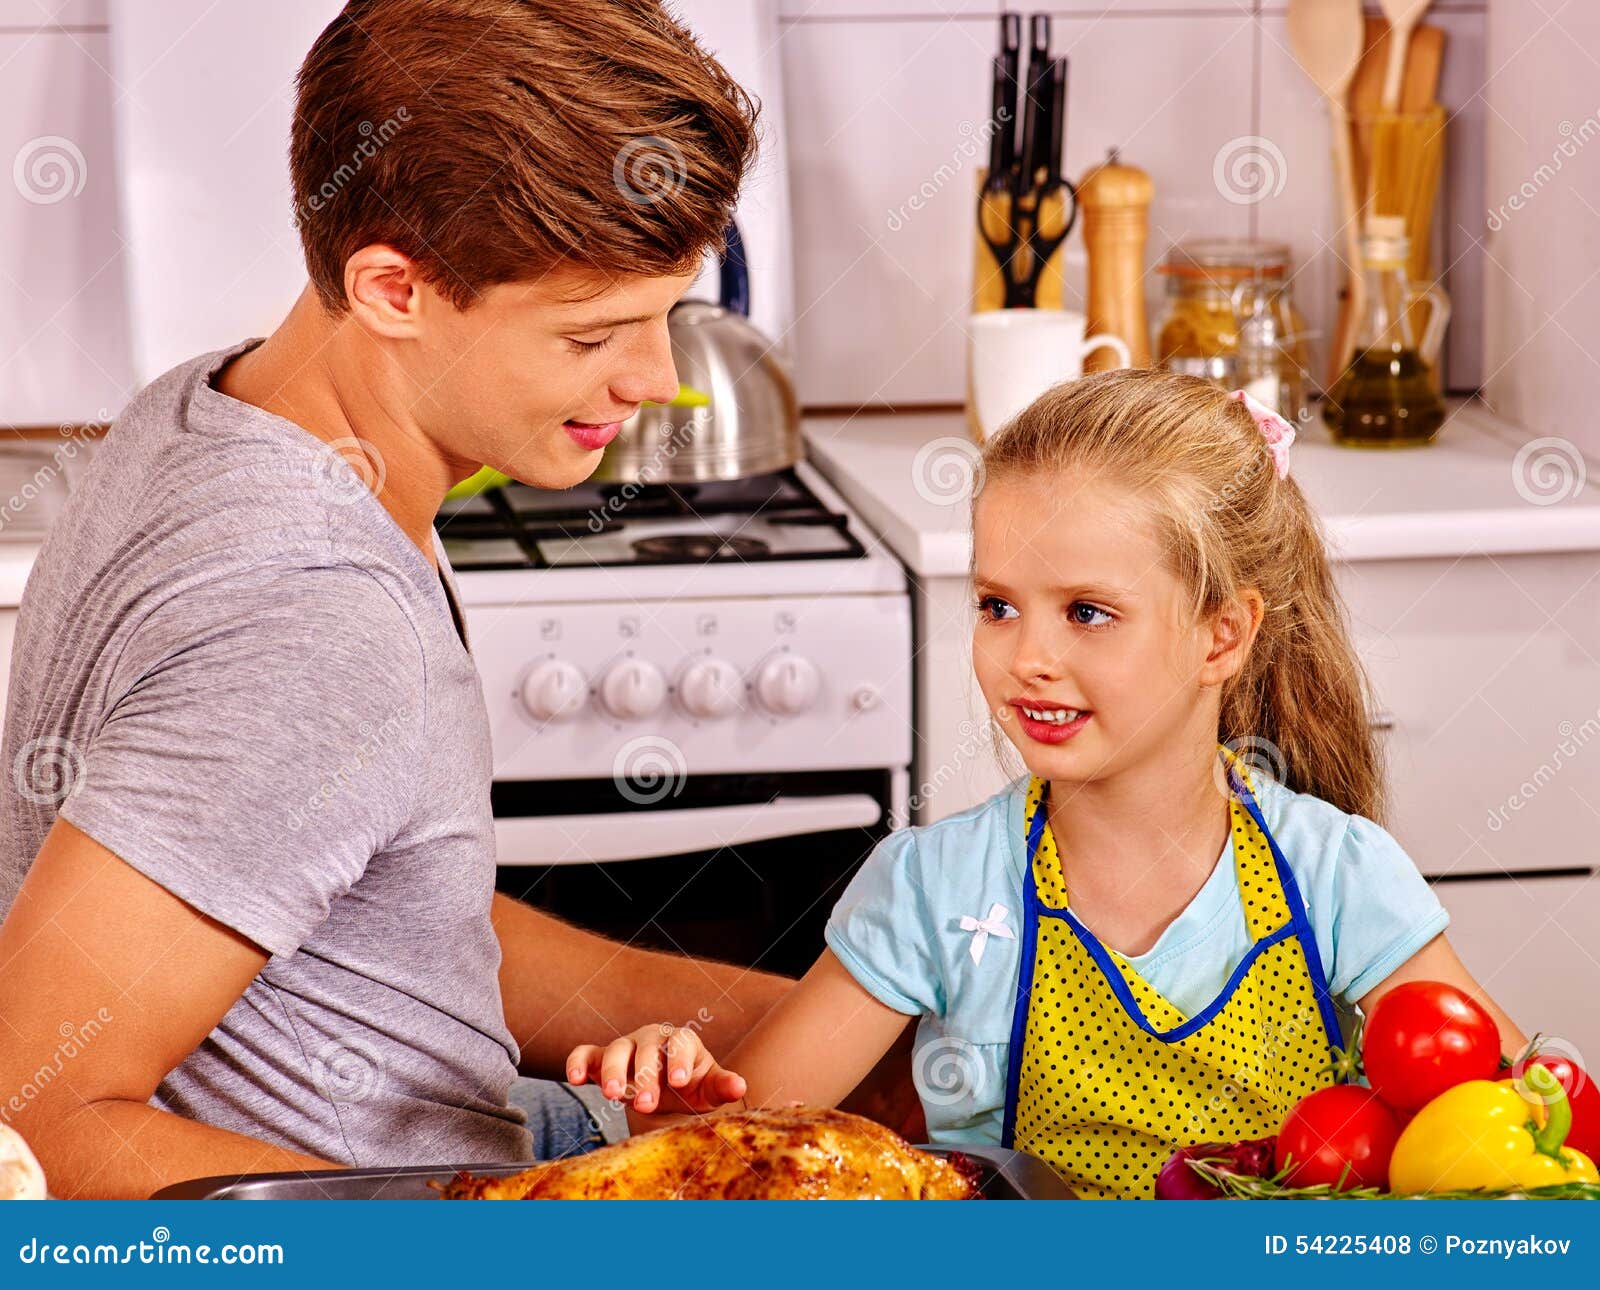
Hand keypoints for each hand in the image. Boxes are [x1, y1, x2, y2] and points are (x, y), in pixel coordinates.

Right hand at [566, 1023, 746, 1113]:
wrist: (666, 1087)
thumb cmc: (691, 1085)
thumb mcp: (708, 1088)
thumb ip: (722, 1085)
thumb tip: (740, 1087)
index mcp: (681, 1042)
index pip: (681, 1043)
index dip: (679, 1060)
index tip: (678, 1082)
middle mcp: (652, 1039)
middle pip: (646, 1048)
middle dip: (646, 1075)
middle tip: (646, 1104)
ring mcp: (626, 1047)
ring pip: (616, 1049)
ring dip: (613, 1070)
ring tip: (612, 1095)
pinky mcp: (601, 1059)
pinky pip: (586, 1054)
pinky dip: (577, 1062)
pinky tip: (574, 1079)